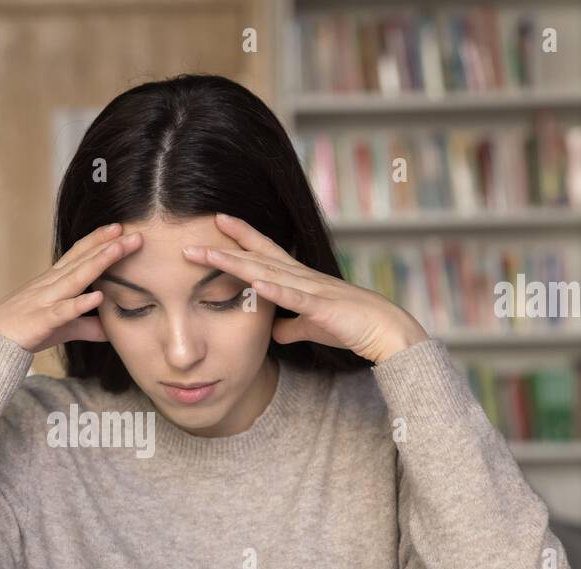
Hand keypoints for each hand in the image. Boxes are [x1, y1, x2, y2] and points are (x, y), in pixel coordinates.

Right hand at [0, 223, 142, 353]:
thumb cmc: (24, 330)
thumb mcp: (62, 327)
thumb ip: (87, 326)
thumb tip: (112, 330)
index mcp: (54, 282)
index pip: (78, 255)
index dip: (98, 241)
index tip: (121, 228)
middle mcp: (51, 285)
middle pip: (82, 261)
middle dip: (108, 246)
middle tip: (134, 233)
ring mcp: (45, 301)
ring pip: (75, 279)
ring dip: (97, 263)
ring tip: (118, 249)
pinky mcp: (41, 322)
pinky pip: (62, 312)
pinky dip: (79, 304)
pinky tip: (97, 298)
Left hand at [182, 213, 427, 363]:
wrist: (387, 330)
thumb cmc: (350, 326)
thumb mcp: (311, 327)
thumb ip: (290, 327)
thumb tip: (272, 332)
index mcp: (299, 279)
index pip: (265, 253)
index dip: (241, 239)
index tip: (217, 225)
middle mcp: (302, 278)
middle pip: (258, 258)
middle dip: (225, 249)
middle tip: (193, 241)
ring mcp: (312, 290)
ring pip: (269, 273)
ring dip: (239, 265)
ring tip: (211, 255)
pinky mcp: (323, 308)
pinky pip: (296, 299)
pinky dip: (276, 291)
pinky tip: (256, 284)